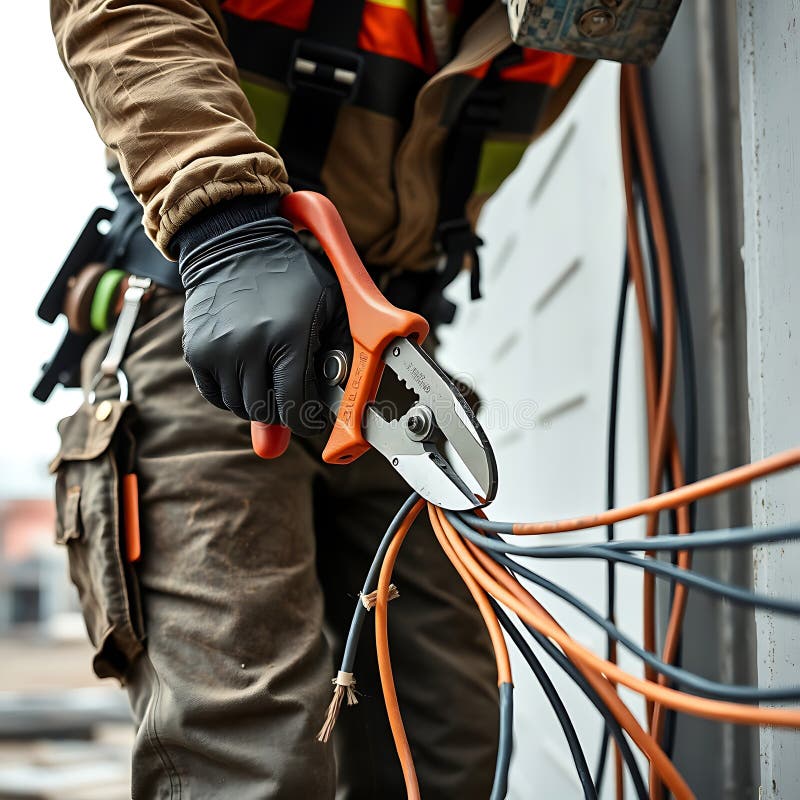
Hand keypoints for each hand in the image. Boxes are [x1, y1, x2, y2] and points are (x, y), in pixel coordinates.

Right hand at [177, 203, 348, 433]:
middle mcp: (249, 347)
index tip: (311, 414)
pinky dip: (233, 393)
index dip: (306, 418)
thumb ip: (340, 357)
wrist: (236, 245)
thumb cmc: (293, 278)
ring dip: (258, 400)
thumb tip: (338, 405)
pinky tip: (245, 370)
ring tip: (268, 371)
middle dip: (283, 407)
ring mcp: (218, 351)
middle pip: (265, 411)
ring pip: (241, 407)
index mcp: (288, 337)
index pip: (294, 406)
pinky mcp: (196, 352)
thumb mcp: (330, 308)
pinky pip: (216, 396)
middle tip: (291, 387)